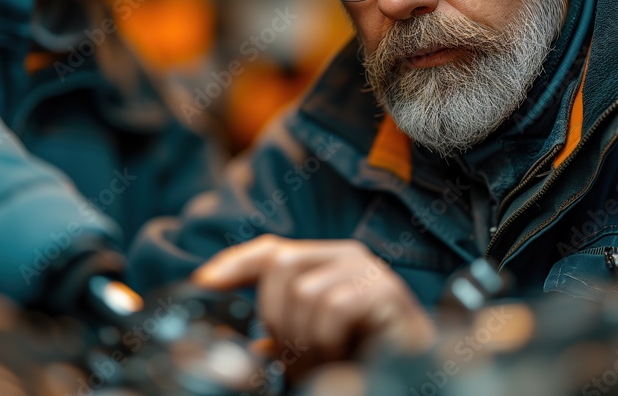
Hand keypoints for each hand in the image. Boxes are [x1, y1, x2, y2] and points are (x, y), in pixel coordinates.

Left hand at [192, 235, 435, 370]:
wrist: (414, 366)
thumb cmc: (361, 354)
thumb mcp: (309, 340)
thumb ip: (277, 333)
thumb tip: (234, 341)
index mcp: (324, 260)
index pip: (269, 250)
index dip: (233, 265)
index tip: (203, 284)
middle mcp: (345, 255)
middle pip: (280, 266)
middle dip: (276, 317)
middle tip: (295, 352)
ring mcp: (367, 268)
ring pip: (303, 292)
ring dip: (305, 339)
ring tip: (324, 358)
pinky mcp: (385, 289)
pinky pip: (333, 307)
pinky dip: (328, 340)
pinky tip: (343, 352)